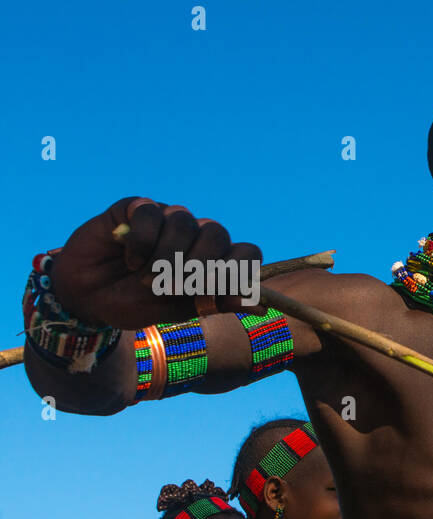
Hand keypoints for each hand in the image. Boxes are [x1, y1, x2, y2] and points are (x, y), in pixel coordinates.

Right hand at [50, 197, 261, 328]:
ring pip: (185, 222)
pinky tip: (131, 258)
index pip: (247, 252)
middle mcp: (195, 236)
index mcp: (213, 260)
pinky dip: (143, 240)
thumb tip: (258, 306)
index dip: (237, 270)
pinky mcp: (136, 208)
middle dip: (197, 265)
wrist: (88, 298)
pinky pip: (152, 213)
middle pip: (218, 234)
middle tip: (171, 288)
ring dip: (166, 256)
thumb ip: (216, 302)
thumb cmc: (137, 303)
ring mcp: (167, 219)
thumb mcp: (180, 310)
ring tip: (146, 278)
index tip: (214, 292)